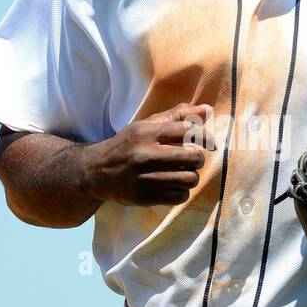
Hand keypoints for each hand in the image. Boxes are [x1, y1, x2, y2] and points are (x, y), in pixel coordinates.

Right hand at [85, 102, 216, 206]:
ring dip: (192, 177)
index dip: (205, 137)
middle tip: (194, 160)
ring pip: (189, 179)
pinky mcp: (144, 197)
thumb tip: (207, 109)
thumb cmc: (128, 145)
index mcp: (147, 133)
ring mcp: (144, 178)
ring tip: (185, 174)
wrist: (97, 171)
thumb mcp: (147, 125)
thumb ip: (177, 116)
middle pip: (193, 157)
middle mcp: (145, 155)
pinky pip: (179, 197)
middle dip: (199, 159)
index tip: (210, 143)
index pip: (187, 131)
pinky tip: (175, 186)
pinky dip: (182, 192)